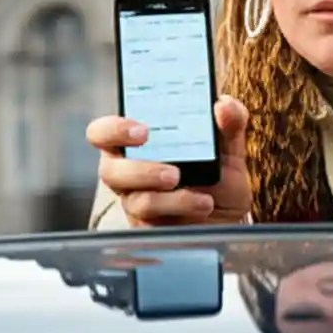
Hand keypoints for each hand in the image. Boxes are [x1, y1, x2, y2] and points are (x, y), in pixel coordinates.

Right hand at [87, 96, 252, 226]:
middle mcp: (129, 172)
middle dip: (139, 169)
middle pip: (108, 169)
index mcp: (137, 144)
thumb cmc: (219, 181)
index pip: (103, 132)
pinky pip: (151, 219)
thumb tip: (223, 105)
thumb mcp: (229, 149)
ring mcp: (135, 201)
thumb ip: (229, 122)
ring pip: (134, 199)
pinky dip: (179, 206)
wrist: (229, 222)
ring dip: (166, 194)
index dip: (112, 128)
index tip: (142, 130)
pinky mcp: (146, 227)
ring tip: (193, 189)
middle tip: (173, 172)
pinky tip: (203, 203)